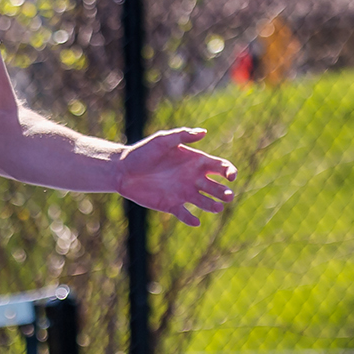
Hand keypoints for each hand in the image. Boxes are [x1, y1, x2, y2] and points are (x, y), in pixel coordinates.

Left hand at [115, 128, 237, 225]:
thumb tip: (203, 132)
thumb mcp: (162, 140)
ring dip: (213, 206)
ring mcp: (184, 193)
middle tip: (227, 196)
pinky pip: (185, 214)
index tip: (230, 176)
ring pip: (205, 202)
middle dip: (224, 192)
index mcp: (196, 162)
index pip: (220, 167)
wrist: (123, 170)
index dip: (229, 171)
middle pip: (216, 187)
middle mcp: (193, 178)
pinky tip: (195, 221)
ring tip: (217, 208)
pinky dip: (191, 219)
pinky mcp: (172, 205)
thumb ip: (182, 135)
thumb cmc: (143, 152)